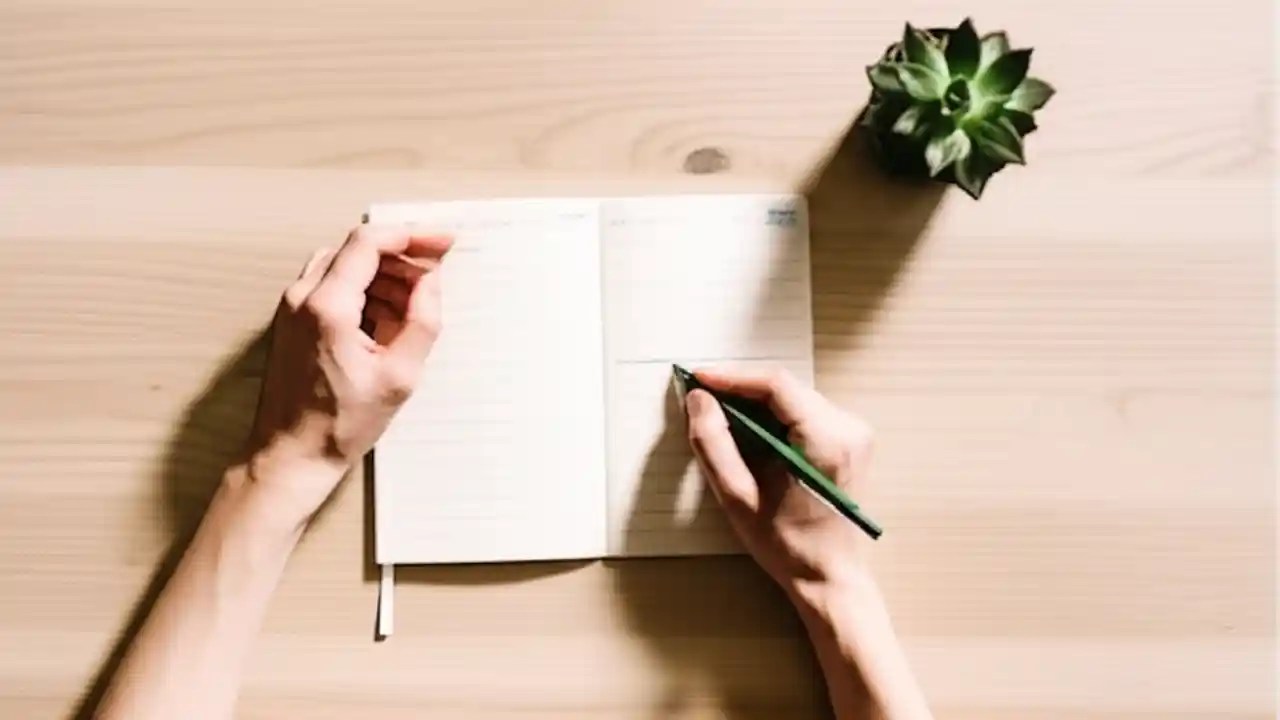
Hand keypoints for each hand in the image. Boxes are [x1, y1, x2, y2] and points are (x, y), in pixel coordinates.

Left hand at [246, 225, 452, 523]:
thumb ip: (423, 321)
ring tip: (413, 309)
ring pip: (346, 265)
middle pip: (358, 249)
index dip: (412, 235)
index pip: (369, 242)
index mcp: (327, 307)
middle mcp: (302, 298)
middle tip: (435, 279)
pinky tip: (387, 321)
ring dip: (384, 276)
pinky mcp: (292, 320)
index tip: (442, 242)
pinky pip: (332, 285)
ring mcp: (292, 307)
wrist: (291, 455)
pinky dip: (364, 291)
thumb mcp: (400, 377)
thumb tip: (430, 283)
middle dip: (402, 258)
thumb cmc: (338, 425)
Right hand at [684, 366, 874, 599]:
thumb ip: (714, 445)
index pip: (776, 385)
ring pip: (793, 396)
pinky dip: (773, 414)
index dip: (732, 377)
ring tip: (720, 416)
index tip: (698, 379)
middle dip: (740, 389)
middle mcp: (848, 429)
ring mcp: (853, 432)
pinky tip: (749, 430)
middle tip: (701, 399)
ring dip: (755, 401)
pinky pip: (804, 410)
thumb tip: (699, 400)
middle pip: (785, 388)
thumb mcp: (738, 498)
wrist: (830, 575)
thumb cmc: (788, 545)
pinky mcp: (849, 438)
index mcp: (827, 442)